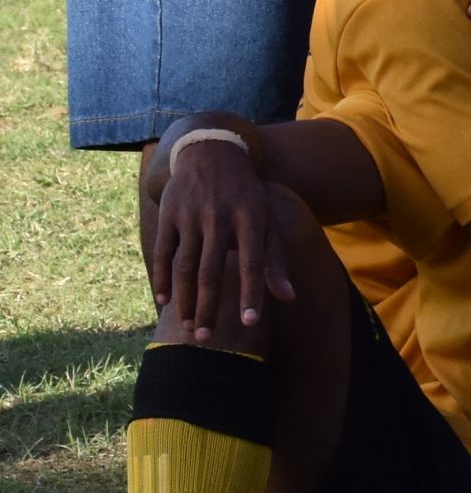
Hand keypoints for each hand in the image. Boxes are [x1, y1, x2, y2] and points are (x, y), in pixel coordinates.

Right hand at [146, 121, 287, 342]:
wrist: (213, 153)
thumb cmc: (247, 197)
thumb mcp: (267, 219)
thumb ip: (275, 260)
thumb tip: (288, 298)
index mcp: (251, 219)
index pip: (253, 263)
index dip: (252, 293)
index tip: (250, 322)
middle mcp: (221, 217)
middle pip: (212, 271)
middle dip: (208, 307)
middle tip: (205, 339)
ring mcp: (192, 215)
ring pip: (184, 266)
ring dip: (183, 300)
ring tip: (187, 325)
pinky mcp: (169, 214)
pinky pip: (162, 253)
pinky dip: (160, 279)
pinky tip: (163, 301)